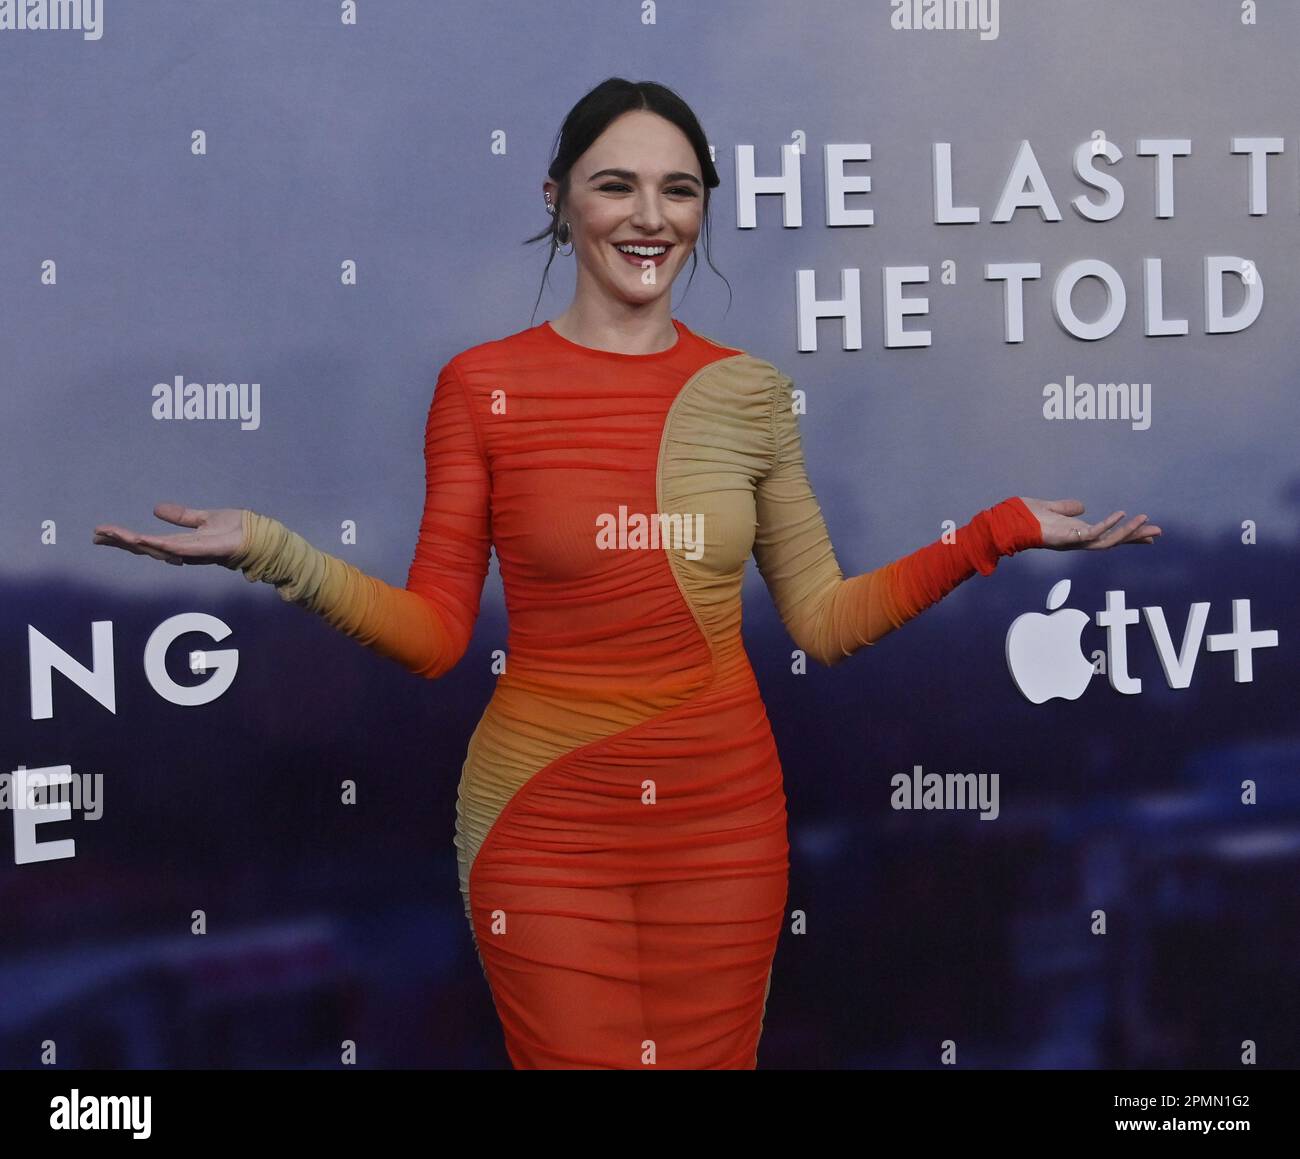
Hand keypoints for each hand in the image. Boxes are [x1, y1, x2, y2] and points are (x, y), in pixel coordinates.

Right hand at [93, 504, 246, 566]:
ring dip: (132, 542)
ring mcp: (193, 552)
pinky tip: (143, 540)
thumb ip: (182, 516)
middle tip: (96, 535)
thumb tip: (156, 509)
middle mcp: (183, 550)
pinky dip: (160, 545)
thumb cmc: (236, 529)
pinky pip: (179, 548)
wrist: (259, 535)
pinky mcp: (205, 550)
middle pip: (145, 548)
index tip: (102, 532)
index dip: (124, 538)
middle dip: (120, 542)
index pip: (146, 541)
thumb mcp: (204, 518)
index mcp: (181, 542)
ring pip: (157, 548)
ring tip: (110, 535)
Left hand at [1018, 497, 1160, 550]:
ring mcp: (1072, 541)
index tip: (1147, 532)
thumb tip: (1082, 507)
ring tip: (1145, 521)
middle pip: (1113, 541)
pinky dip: (1108, 525)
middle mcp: (1077, 540)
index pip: (1107, 535)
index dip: (1126, 534)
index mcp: (1076, 534)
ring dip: (1127, 531)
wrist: (1006, 521)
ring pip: (1107, 541)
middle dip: (1135, 537)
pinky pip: (1092, 533)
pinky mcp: (1066, 537)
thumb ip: (1067, 508)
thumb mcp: (1052, 508)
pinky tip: (1122, 514)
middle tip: (1158, 532)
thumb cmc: (1025, 517)